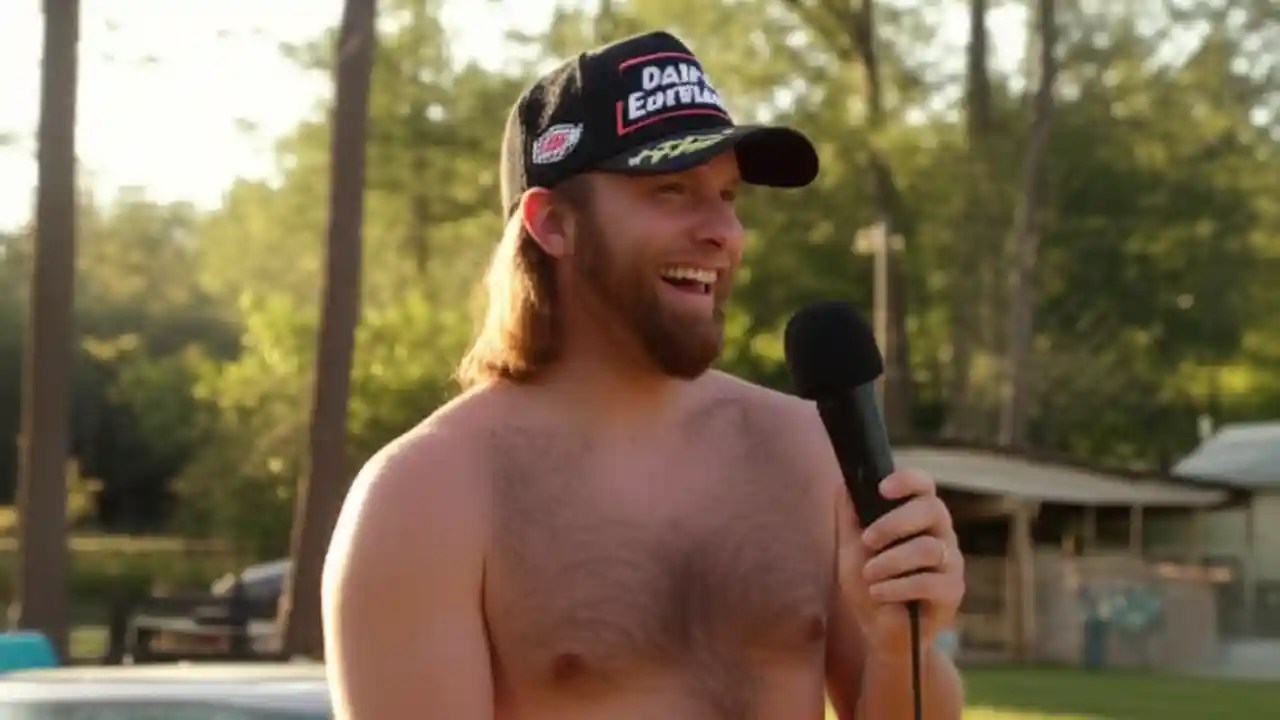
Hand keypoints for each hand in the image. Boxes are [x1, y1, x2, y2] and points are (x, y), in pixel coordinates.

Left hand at [839, 469, 964, 657]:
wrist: (878, 633)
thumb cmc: (869, 584)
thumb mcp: (850, 548)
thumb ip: (849, 516)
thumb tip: (843, 482)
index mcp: (918, 518)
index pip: (924, 486)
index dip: (908, 480)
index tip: (882, 488)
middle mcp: (941, 534)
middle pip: (931, 509)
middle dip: (894, 523)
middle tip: (867, 540)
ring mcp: (951, 563)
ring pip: (929, 548)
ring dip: (891, 561)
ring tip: (868, 575)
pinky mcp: (952, 592)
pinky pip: (930, 581)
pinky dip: (897, 587)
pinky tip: (879, 593)